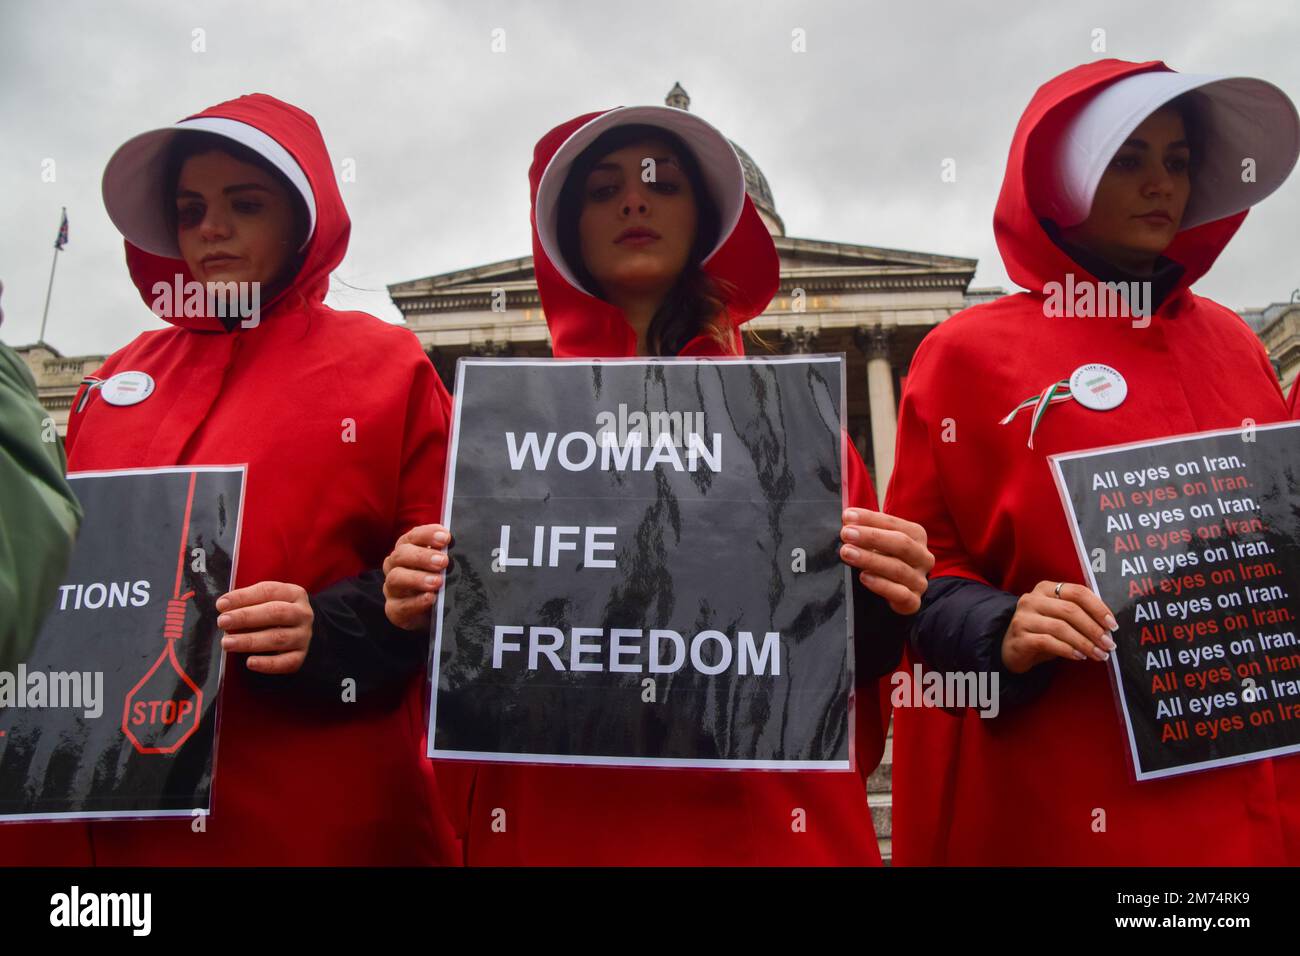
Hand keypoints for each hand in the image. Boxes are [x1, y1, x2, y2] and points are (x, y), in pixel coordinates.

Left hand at [216, 581, 312, 673]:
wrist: (296, 629)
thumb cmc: (273, 612)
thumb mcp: (265, 599)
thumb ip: (246, 601)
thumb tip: (224, 606)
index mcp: (294, 594)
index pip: (268, 591)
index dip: (243, 597)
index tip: (221, 605)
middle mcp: (302, 614)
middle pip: (276, 613)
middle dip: (246, 617)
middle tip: (223, 622)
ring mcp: (303, 636)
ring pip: (278, 638)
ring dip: (250, 641)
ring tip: (227, 642)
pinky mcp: (300, 656)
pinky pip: (286, 662)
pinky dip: (267, 663)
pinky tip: (250, 662)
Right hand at [382, 524, 450, 630]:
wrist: (432, 614)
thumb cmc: (437, 581)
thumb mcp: (442, 566)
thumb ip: (446, 555)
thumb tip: (460, 546)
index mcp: (407, 549)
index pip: (413, 536)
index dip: (428, 535)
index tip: (445, 538)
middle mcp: (395, 566)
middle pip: (401, 555)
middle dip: (423, 557)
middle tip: (444, 561)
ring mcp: (392, 588)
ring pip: (396, 578)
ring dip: (418, 578)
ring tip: (438, 581)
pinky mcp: (394, 609)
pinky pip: (401, 605)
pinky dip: (417, 602)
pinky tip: (431, 598)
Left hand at [839, 508, 934, 614]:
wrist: (897, 592)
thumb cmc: (886, 558)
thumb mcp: (879, 541)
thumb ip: (866, 529)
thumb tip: (848, 519)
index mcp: (917, 536)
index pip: (894, 523)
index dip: (870, 519)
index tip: (847, 517)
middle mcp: (923, 557)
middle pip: (901, 543)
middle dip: (871, 537)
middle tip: (846, 534)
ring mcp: (920, 580)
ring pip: (898, 569)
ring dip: (870, 559)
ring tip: (848, 553)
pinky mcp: (914, 601)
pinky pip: (901, 594)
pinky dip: (881, 585)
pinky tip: (864, 577)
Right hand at [1001, 580, 1117, 673]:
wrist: (1013, 648)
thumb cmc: (1043, 631)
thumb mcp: (1060, 618)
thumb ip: (1079, 615)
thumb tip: (1109, 627)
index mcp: (1046, 589)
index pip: (1077, 592)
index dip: (1098, 607)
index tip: (1112, 625)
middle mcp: (1032, 599)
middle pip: (1070, 610)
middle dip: (1094, 629)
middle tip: (1109, 644)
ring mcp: (1023, 617)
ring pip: (1060, 627)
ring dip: (1084, 643)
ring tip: (1099, 654)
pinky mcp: (1019, 637)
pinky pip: (1048, 642)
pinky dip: (1068, 650)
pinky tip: (1080, 657)